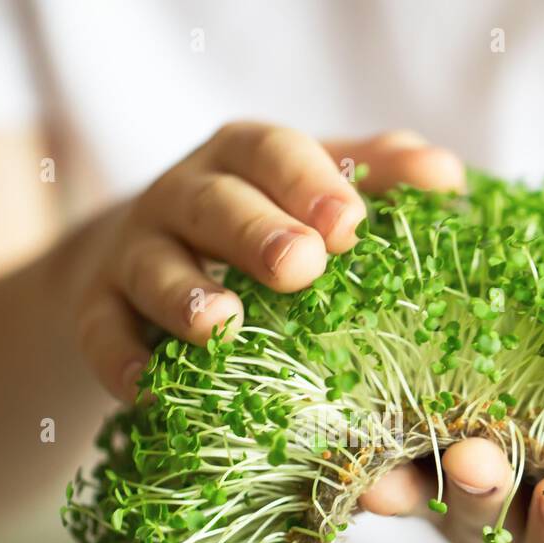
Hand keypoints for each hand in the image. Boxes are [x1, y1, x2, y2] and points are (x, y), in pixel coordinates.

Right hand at [76, 122, 543, 542]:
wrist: (134, 263)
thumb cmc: (252, 227)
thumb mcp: (308, 192)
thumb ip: (374, 177)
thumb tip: (448, 176)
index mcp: (242, 159)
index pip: (272, 153)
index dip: (308, 183)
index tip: (351, 223)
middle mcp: (181, 197)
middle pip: (212, 204)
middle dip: (255, 232)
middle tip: (302, 267)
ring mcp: (134, 254)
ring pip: (152, 267)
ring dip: (185, 296)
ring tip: (223, 327)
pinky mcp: (95, 311)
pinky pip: (100, 334)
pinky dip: (120, 360)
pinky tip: (147, 389)